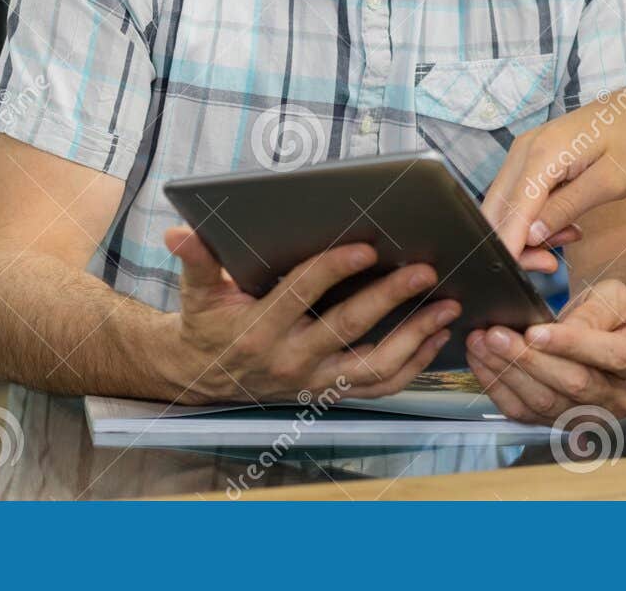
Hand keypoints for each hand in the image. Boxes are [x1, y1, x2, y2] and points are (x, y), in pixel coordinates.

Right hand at [163, 226, 458, 403]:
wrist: (203, 376)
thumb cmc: (207, 324)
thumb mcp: (197, 292)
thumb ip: (197, 261)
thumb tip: (178, 233)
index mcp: (258, 329)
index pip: (301, 295)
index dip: (333, 270)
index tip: (366, 247)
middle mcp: (290, 360)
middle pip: (348, 328)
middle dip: (390, 298)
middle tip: (424, 270)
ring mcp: (314, 381)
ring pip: (374, 365)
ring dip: (415, 336)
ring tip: (447, 305)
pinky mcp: (330, 392)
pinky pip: (380, 386)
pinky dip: (413, 365)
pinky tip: (436, 338)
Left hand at [464, 278, 625, 422]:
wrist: (607, 342)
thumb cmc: (611, 318)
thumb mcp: (614, 299)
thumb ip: (594, 311)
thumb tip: (563, 329)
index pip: (610, 356)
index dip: (571, 344)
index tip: (534, 331)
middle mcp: (620, 399)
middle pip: (573, 384)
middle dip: (529, 359)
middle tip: (495, 334)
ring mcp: (589, 417)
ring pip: (544, 401)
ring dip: (507, 373)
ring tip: (481, 344)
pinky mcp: (559, 423)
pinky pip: (524, 413)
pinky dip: (498, 387)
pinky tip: (481, 362)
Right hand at [481, 81, 625, 264]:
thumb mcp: (609, 183)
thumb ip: (566, 208)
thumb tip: (529, 235)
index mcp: (543, 152)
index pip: (511, 210)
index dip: (509, 247)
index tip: (511, 278)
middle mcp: (525, 148)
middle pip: (497, 209)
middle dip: (517, 243)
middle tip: (552, 262)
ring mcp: (525, 149)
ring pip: (505, 204)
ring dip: (528, 231)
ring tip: (571, 234)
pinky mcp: (532, 155)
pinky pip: (518, 195)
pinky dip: (534, 217)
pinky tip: (566, 223)